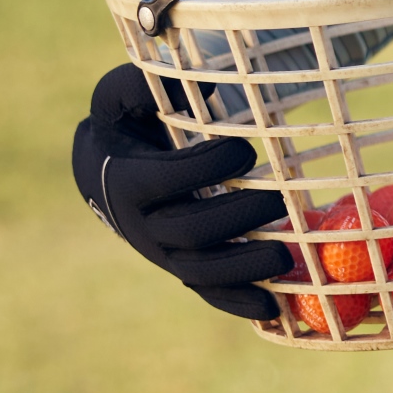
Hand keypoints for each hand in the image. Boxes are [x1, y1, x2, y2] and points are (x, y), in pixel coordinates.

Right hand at [69, 62, 289, 320]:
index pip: (166, 180)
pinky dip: (238, 304)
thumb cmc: (126, 124)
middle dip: (237, 217)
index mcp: (126, 179)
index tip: (243, 149)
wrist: (106, 171)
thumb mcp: (121, 97)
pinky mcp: (181, 269)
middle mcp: (142, 224)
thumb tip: (179, 85)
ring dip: (244, 270)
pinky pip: (208, 294)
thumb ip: (137, 86)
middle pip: (189, 231)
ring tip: (286, 259)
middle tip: (278, 199)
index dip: (205, 169)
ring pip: (200, 272)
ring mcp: (162, 253)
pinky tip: (273, 307)